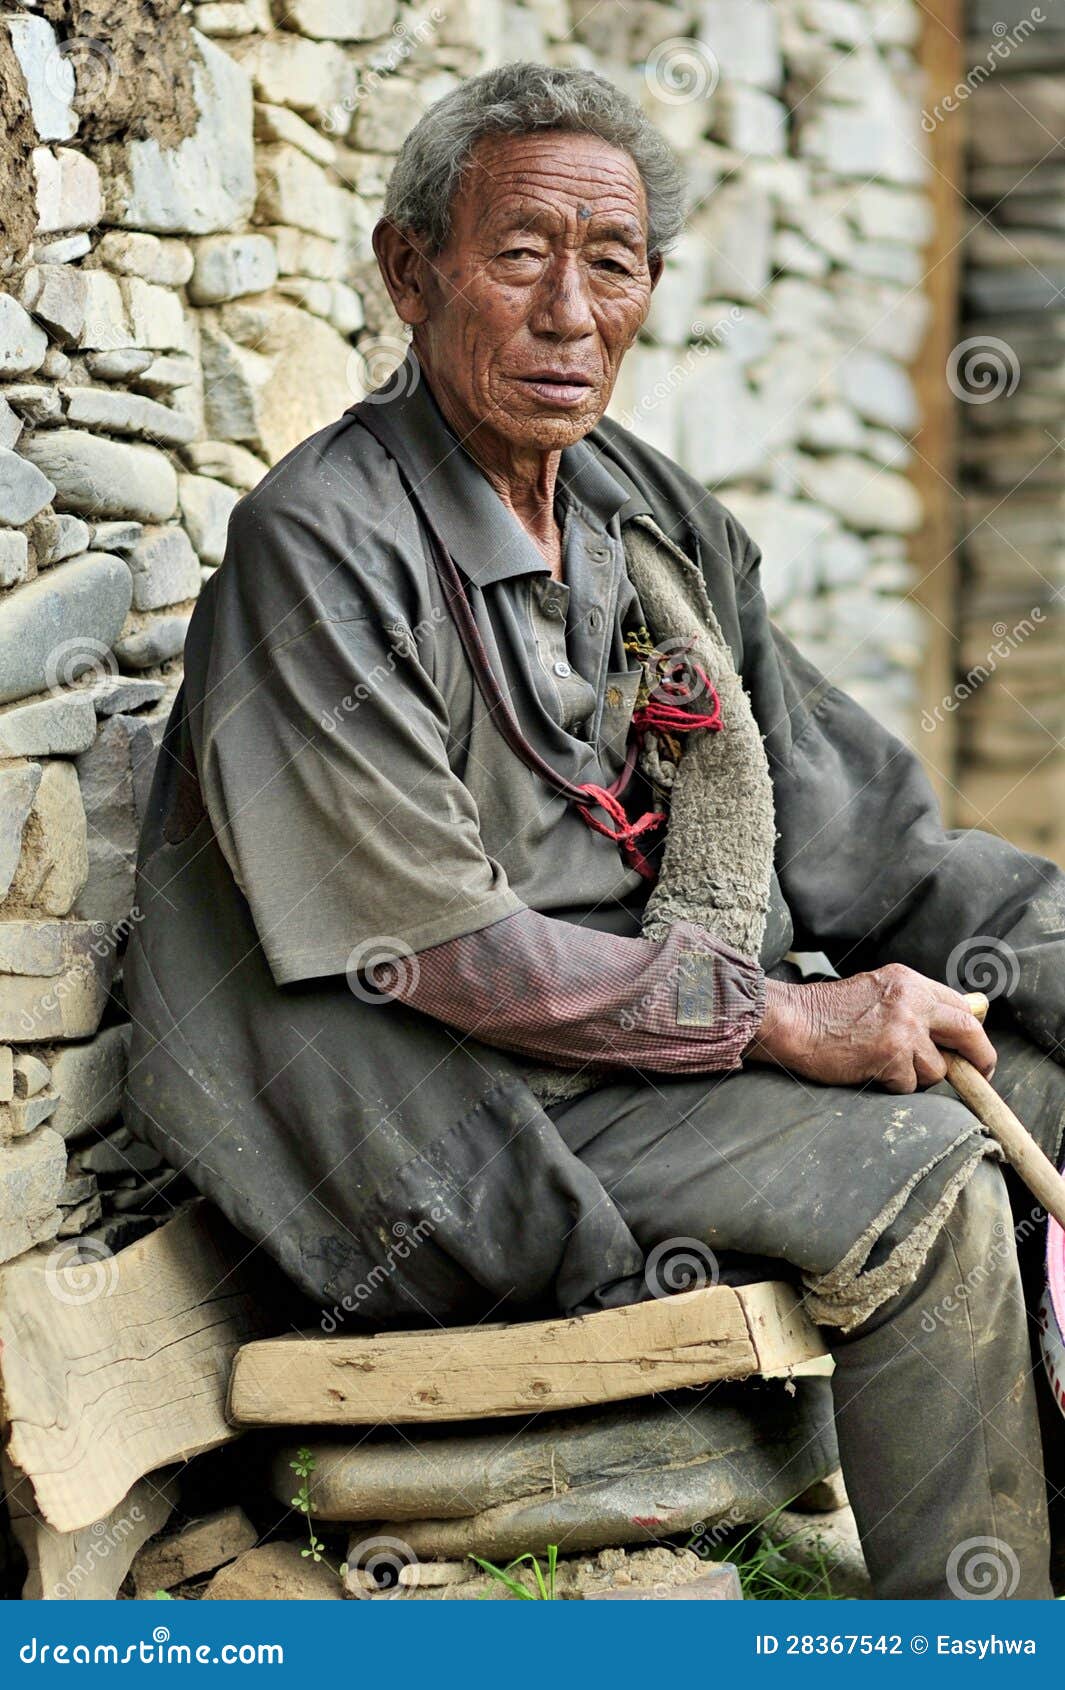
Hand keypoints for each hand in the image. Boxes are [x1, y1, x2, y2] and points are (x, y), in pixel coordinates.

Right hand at [744, 963, 997, 1093]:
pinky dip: (892, 1085)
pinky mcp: (892, 1056)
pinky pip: (910, 1084)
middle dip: (980, 1057)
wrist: (792, 1022)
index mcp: (908, 982)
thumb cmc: (825, 1014)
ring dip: (916, 1075)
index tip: (975, 1049)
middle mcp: (912, 1000)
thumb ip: (912, 1004)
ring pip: (936, 1068)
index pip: (959, 1005)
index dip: (972, 1030)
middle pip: (968, 1031)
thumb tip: (950, 1029)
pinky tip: (868, 1069)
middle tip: (981, 1074)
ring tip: (883, 1064)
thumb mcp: (876, 992)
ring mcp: (904, 1028)